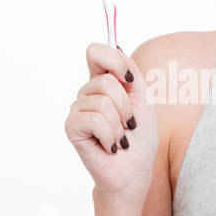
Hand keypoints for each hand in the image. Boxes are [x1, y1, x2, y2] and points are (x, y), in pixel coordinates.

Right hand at [65, 42, 157, 203]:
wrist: (135, 169)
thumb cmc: (139, 137)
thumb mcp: (143, 98)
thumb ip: (131, 72)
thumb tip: (117, 46)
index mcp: (102, 82)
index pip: (95, 52)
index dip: (113, 59)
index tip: (129, 79)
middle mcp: (87, 93)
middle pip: (105, 80)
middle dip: (126, 105)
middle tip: (129, 124)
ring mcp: (77, 110)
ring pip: (102, 102)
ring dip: (119, 125)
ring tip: (120, 138)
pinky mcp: (72, 127)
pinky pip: (94, 120)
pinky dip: (110, 136)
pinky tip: (110, 146)